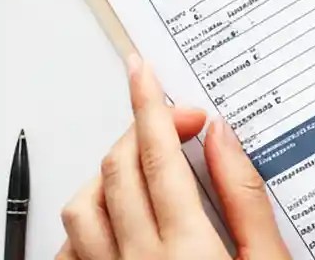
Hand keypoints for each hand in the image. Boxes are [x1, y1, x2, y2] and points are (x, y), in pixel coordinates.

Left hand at [57, 55, 290, 259]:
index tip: (141, 71)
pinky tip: (110, 217)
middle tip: (175, 122)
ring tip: (141, 168)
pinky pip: (68, 252)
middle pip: (119, 170)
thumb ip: (246, 201)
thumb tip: (222, 138)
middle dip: (140, 130)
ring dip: (108, 176)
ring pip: (83, 207)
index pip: (157, 154)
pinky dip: (84, 225)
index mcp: (187, 248)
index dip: (148, 106)